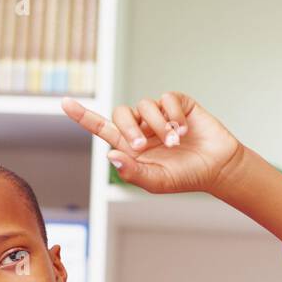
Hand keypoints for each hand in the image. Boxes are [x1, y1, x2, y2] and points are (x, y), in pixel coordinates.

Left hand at [62, 93, 244, 194]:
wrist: (217, 167)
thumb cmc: (186, 177)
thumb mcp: (156, 182)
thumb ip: (133, 172)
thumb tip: (111, 155)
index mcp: (131, 146)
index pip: (102, 128)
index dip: (83, 116)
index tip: (64, 103)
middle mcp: (142, 127)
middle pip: (121, 113)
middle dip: (128, 128)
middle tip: (142, 146)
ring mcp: (159, 114)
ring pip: (145, 106)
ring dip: (158, 126)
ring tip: (175, 143)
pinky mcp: (178, 104)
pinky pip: (167, 99)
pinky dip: (174, 115)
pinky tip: (184, 130)